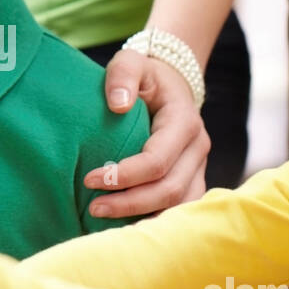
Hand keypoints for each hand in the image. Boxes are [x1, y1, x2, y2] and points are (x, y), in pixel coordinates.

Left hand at [84, 49, 209, 215]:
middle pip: (169, 190)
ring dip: (144, 218)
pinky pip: (180, 208)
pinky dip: (155, 220)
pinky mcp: (193, 179)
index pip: (157, 160)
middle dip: (130, 204)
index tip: (89, 179)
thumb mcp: (131, 62)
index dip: (124, 175)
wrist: (171, 84)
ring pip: (179, 205)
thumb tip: (117, 106)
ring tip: (106, 221)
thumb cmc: (145, 75)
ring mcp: (199, 167)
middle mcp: (198, 148)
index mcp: (184, 122)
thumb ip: (122, 75)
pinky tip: (127, 227)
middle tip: (93, 207)